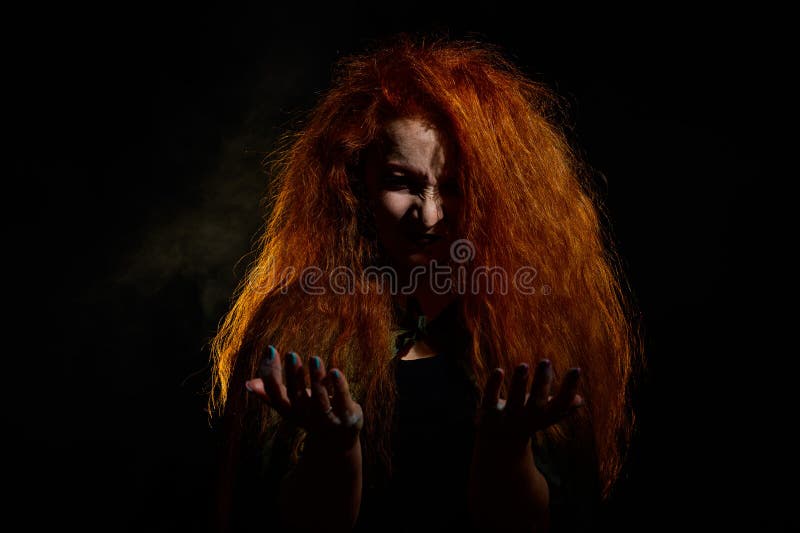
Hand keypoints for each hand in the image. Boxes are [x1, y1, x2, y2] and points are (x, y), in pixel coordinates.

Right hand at [245, 345, 363, 450]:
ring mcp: (327, 420)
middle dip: (294, 376)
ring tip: (314, 359)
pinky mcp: (347, 417)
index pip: (275, 394)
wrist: (338, 442)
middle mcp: (306, 417)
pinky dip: (339, 386)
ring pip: (320, 400)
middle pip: (297, 397)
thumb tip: (248, 384)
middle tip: (291, 354)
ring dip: (316, 379)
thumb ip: (272, 394)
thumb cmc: (311, 415)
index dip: (270, 373)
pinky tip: (335, 371)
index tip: (270, 350)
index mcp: (289, 411)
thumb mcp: (290, 405)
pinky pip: (342, 400)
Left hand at [474, 359, 582, 455]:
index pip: (560, 404)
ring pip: (514, 401)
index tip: (576, 369)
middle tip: (545, 362)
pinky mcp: (488, 413)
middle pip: (536, 402)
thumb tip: (580, 401)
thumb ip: (560, 407)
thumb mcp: (543, 415)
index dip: (569, 388)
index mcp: (544, 416)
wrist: (498, 446)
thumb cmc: (526, 421)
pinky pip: (490, 399)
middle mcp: (527, 418)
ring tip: (523, 365)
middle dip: (541, 383)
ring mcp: (507, 417)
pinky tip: (499, 371)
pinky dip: (493, 386)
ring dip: (518, 383)